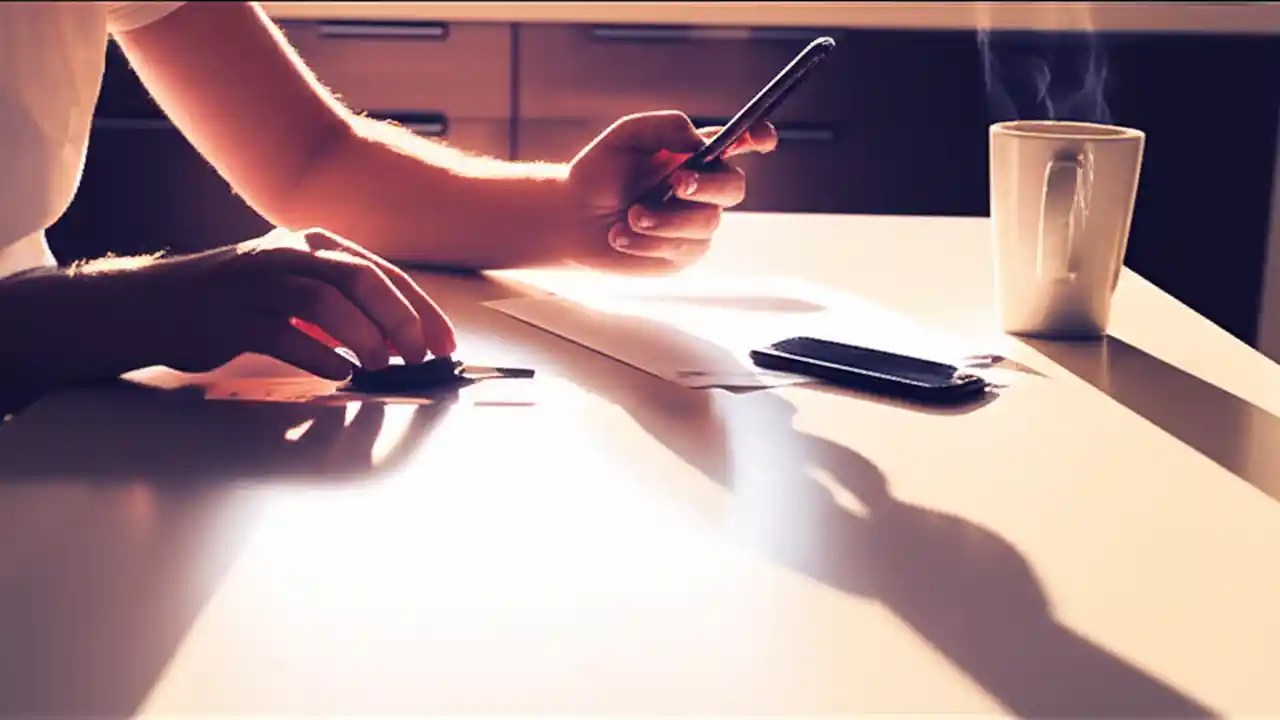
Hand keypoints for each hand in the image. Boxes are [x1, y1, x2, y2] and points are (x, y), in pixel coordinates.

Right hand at [138, 228, 456, 378]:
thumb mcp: (296, 292)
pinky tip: (338, 373)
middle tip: (420, 355)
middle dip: (398, 319)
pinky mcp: (228, 315)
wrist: (151, 305)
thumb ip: (345, 308)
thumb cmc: (235, 301)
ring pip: (322, 299)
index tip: (444, 343)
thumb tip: (401, 342)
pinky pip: (281, 332)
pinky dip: (316, 354)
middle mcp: (287, 254)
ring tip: (381, 365)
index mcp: (313, 246)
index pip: (382, 272)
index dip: (419, 309)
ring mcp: (255, 282)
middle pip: (357, 278)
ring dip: (361, 335)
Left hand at [565, 111, 777, 273]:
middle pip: (735, 186)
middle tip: (676, 184)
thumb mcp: (627, 136)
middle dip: (707, 185)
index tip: (761, 139)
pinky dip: (648, 242)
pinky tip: (620, 236)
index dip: (759, 138)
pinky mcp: (682, 255)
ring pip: (706, 223)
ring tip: (629, 216)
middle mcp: (704, 188)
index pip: (742, 142)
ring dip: (665, 218)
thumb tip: (699, 140)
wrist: (572, 218)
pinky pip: (682, 249)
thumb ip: (665, 127)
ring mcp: (696, 224)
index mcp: (696, 153)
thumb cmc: (600, 172)